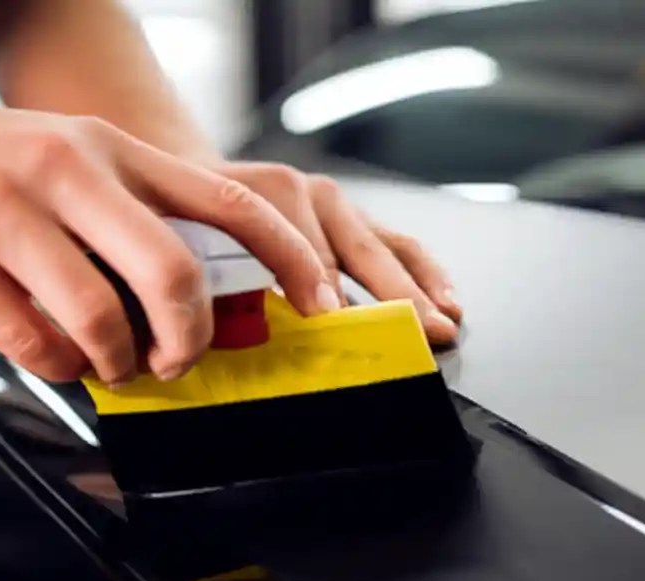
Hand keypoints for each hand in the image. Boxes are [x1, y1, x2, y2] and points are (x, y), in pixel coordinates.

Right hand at [0, 93, 337, 383]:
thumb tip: (203, 299)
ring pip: (103, 323)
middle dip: (190, 340)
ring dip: (116, 365)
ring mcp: (8, 214)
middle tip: (177, 362)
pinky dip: (57, 368)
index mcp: (112, 147)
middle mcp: (68, 171)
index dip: (290, 259)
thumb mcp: (68, 157)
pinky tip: (49, 350)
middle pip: (174, 275)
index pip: (231, 200)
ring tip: (106, 361)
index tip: (320, 304)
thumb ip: (134, 212)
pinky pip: (36, 346)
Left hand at [211, 162, 462, 344]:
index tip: (339, 322)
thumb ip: (222, 285)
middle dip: (396, 294)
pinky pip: (399, 244)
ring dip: (422, 287)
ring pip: (389, 246)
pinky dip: (426, 274)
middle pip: (361, 250)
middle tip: (422, 331)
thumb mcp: (199, 249)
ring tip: (446, 320)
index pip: (305, 253)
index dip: (322, 290)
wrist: (197, 181)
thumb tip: (253, 334)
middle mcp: (312, 194)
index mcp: (269, 198)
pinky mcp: (355, 217)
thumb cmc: (197, 223)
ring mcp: (338, 204)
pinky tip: (447, 300)